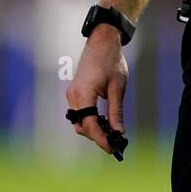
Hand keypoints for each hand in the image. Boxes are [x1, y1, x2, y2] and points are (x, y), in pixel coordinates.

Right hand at [66, 25, 127, 153]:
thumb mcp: (117, 88)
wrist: (101, 42)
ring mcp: (72, 94)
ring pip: (80, 121)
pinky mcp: (75, 93)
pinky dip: (90, 120)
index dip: (100, 138)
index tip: (112, 148)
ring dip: (94, 129)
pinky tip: (104, 122)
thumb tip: (118, 131)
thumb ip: (116, 111)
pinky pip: (80, 113)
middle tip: (115, 143)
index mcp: (83, 94)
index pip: (90, 124)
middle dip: (97, 136)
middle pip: (82, 126)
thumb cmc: (111, 62)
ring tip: (111, 133)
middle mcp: (73, 96)